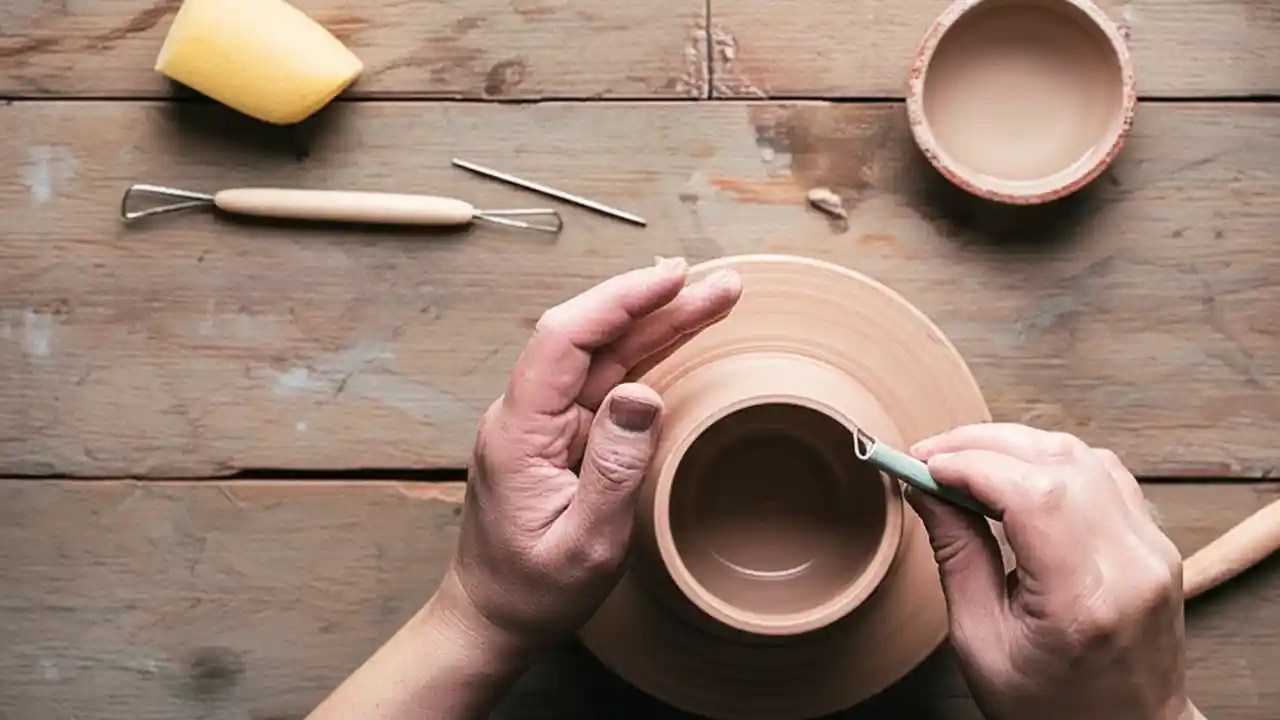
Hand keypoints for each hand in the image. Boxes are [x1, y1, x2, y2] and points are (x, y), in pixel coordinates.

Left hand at [449, 257, 742, 646]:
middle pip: (592, 336)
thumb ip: (615, 469)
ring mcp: (542, 421)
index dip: (621, 300)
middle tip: (722, 286)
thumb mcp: (585, 545)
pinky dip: (645, 354)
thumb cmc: (532, 591)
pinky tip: (676, 334)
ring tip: (715, 298)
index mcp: (519, 430)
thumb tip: (643, 395)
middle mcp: (525, 413)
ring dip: (658, 323)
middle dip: (656, 303)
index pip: (565, 337)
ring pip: (603, 354)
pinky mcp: (559, 434)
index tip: (674, 280)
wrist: (491, 618)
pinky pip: (604, 381)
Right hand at [909, 424, 1191, 719]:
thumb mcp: (980, 643)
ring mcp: (1153, 550)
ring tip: (965, 461)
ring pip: (1083, 455)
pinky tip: (1014, 475)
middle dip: (984, 444)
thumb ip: (956, 556)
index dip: (972, 464)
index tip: (924, 464)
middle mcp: (1131, 565)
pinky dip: (1052, 461)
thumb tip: (925, 488)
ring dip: (1017, 445)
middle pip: (1059, 460)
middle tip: (930, 455)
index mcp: (1084, 600)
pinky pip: (1104, 473)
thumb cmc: (1051, 708)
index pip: (1033, 494)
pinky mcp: (1156, 542)